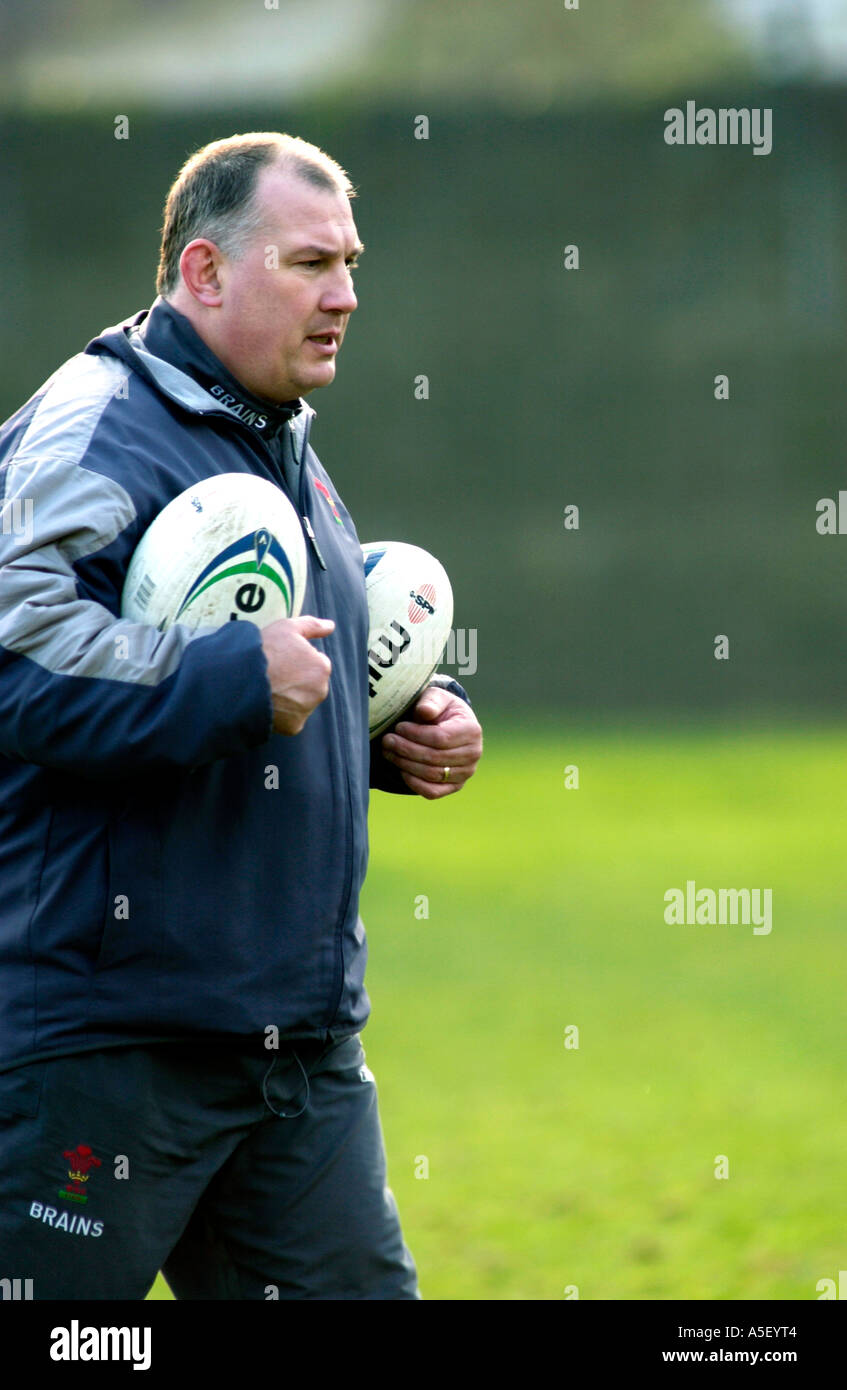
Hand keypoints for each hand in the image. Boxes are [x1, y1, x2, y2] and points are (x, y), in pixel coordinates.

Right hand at [260, 615, 333, 734]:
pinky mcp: (294, 726)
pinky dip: (281, 714)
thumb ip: (312, 626)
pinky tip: (267, 703)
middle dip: (295, 680)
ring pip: (300, 701)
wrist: (241, 680)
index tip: (281, 659)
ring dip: (289, 696)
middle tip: (273, 674)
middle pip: (310, 684)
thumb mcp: (287, 628)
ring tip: (268, 688)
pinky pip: (290, 719)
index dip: (296, 660)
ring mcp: (307, 710)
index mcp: (322, 667)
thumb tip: (330, 625)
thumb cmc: (264, 651)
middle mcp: (320, 691)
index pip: (315, 663)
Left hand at [379, 687, 482, 798]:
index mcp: (472, 730)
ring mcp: (465, 773)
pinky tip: (401, 769)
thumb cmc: (440, 709)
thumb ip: (431, 701)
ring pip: (431, 775)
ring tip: (388, 752)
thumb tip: (424, 711)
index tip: (398, 727)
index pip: (441, 738)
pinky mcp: (455, 786)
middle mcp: (473, 754)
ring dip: (405, 764)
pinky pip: (432, 792)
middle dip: (406, 749)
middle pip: (434, 757)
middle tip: (387, 740)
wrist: (448, 726)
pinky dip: (414, 783)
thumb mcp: (436, 697)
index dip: (416, 734)